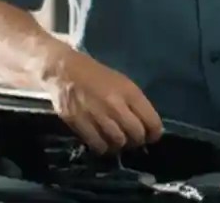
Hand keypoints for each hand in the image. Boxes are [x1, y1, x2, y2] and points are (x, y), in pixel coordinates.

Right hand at [39, 47, 163, 153]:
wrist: (65, 70)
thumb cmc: (97, 75)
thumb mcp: (122, 82)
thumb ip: (134, 102)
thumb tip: (146, 125)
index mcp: (130, 92)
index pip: (151, 121)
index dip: (154, 133)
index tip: (152, 137)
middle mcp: (116, 104)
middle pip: (136, 134)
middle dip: (138, 141)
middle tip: (133, 140)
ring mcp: (97, 115)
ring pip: (118, 142)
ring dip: (120, 145)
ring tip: (117, 142)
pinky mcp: (80, 123)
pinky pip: (98, 145)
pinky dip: (103, 148)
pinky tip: (102, 142)